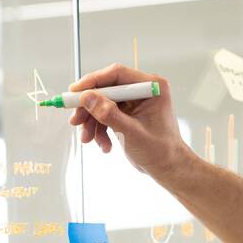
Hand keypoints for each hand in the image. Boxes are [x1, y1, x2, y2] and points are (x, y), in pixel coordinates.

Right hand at [67, 64, 191, 176]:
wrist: (168, 168)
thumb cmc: (160, 151)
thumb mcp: (132, 133)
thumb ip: (109, 114)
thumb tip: (87, 97)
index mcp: (151, 87)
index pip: (116, 75)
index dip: (93, 81)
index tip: (74, 92)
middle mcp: (142, 90)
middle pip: (106, 89)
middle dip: (89, 107)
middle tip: (75, 120)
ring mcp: (134, 102)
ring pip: (102, 104)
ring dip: (92, 122)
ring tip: (87, 139)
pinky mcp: (127, 114)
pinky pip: (106, 115)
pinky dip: (100, 130)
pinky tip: (104, 145)